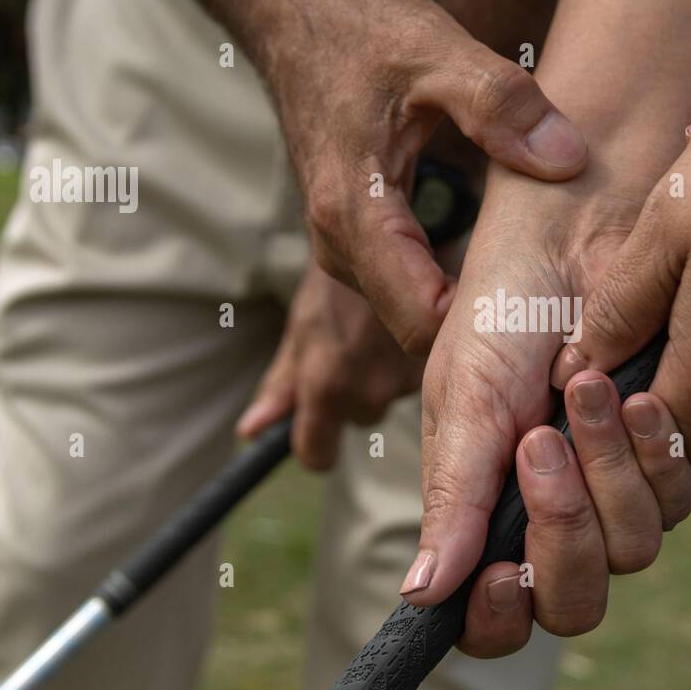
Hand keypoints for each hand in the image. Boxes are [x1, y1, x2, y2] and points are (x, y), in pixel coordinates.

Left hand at [236, 262, 422, 470]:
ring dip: (383, 372)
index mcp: (327, 386)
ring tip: (378, 329)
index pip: (315, 453)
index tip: (316, 431)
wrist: (388, 236)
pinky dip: (410, 359)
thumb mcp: (303, 328)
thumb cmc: (337, 281)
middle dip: (353, 391)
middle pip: (358, 418)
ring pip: (389, 396)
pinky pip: (417, 378)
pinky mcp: (439, 364)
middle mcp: (371, 391)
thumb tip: (251, 431)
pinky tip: (403, 327)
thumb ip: (282, 384)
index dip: (313, 444)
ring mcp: (409, 381)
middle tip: (352, 343)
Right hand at [263, 0, 587, 354]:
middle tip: (560, 314)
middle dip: (486, 330)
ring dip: (469, 307)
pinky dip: (450, 281)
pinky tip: (501, 261)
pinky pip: (405, 281)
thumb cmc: (358, 25)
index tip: (547, 322)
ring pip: (411, 307)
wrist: (290, 8)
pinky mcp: (353, 231)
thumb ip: (501, 104)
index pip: (420, 321)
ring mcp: (341, 240)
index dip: (485, 335)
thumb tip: (566, 160)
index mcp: (354, 211)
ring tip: (541, 288)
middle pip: (418, 327)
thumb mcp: (439, 50)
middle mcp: (338, 241)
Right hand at [400, 166, 690, 655]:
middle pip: (571, 602)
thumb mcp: (463, 400)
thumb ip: (451, 496)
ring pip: (630, 551)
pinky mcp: (668, 456)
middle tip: (539, 449)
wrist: (578, 237)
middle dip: (559, 535)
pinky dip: (650, 449)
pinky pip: (676, 497)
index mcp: (484, 512)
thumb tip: (418, 595)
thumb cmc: (504, 310)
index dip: (496, 619)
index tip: (499, 577)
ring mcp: (614, 489)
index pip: (494, 616)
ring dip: (604, 472)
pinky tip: (631, 392)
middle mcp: (551, 514)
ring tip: (582, 389)